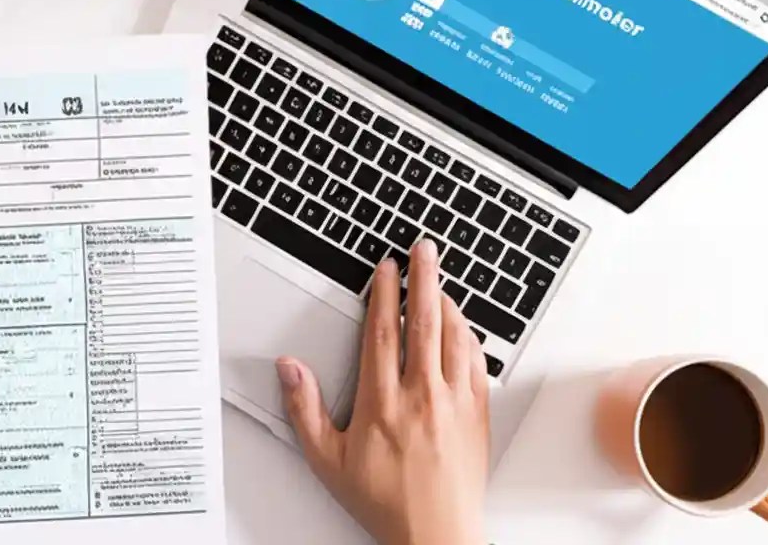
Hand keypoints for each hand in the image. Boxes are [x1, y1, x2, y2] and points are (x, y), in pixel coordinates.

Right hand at [277, 240, 489, 544]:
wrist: (435, 535)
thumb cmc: (383, 502)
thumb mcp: (327, 459)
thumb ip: (304, 410)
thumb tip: (289, 369)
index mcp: (382, 403)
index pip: (382, 333)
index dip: (383, 294)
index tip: (384, 269)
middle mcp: (421, 396)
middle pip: (423, 323)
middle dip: (423, 280)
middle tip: (423, 250)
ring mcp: (454, 404)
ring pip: (453, 338)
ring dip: (448, 303)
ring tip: (440, 280)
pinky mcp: (478, 415)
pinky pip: (476, 364)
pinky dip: (469, 337)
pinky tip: (463, 327)